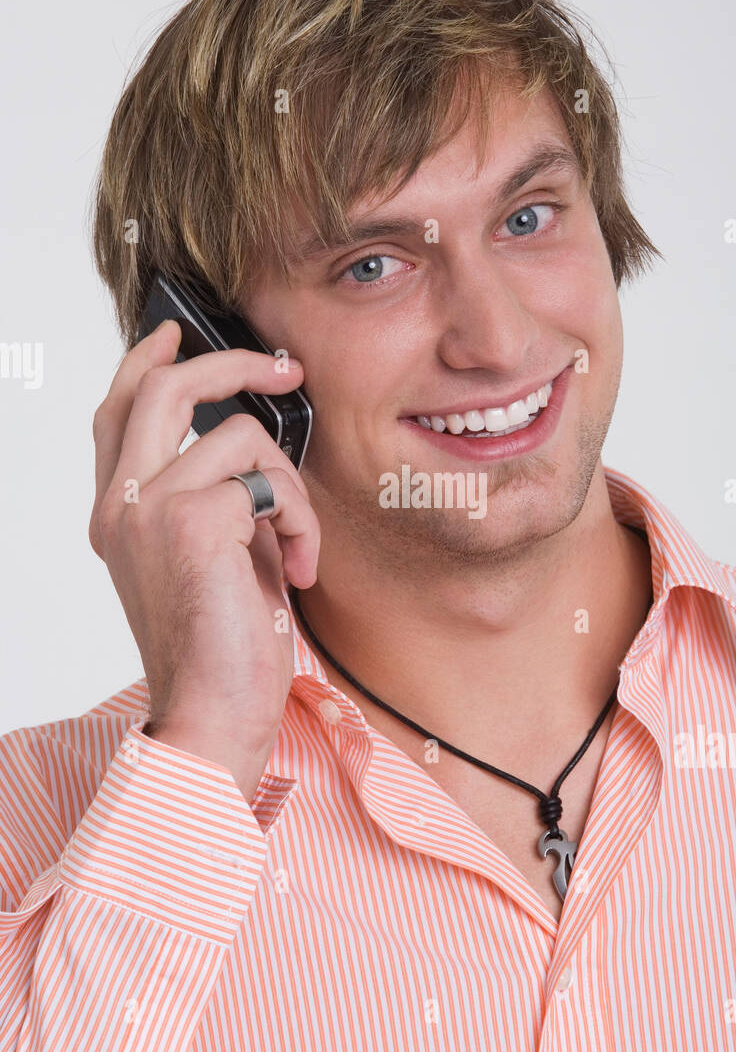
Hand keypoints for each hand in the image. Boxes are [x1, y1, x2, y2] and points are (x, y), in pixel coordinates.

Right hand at [89, 318, 319, 802]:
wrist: (214, 716)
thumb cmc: (221, 649)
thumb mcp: (216, 557)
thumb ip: (218, 500)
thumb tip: (256, 452)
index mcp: (117, 515)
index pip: (117, 414)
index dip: (145, 364)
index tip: (175, 336)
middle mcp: (120, 506)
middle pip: (161, 389)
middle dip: (230, 362)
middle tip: (284, 368)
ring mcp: (148, 508)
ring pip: (238, 434)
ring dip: (291, 486)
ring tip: (297, 547)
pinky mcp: (193, 520)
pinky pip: (270, 480)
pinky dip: (301, 520)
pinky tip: (298, 569)